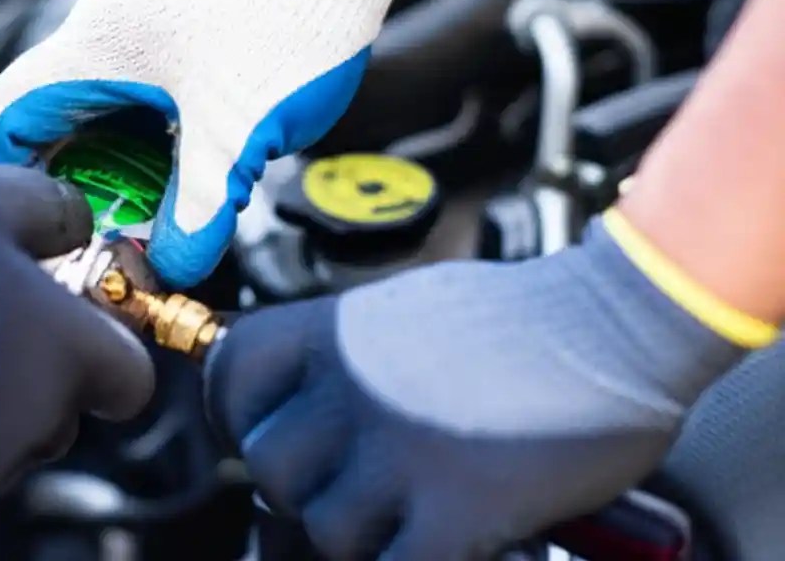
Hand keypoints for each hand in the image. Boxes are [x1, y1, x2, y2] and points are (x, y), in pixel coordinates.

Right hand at [0, 0, 454, 287]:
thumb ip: (198, 217)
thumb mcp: (237, 140)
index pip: (10, 113)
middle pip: (57, 116)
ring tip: (159, 207)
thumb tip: (172, 271)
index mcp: (95, 46)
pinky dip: (158, 136)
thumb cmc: (289, 17)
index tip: (46, 224)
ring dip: (124, 160)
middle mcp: (108, 28)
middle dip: (80, 179)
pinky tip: (197, 165)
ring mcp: (147, 24)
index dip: (15, 176)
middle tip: (111, 229)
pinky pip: (148, 93)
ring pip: (108, 107)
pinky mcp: (186, 27)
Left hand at [205, 213, 762, 559]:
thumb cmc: (521, 317)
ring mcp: (396, 451)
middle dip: (307, 487)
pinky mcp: (452, 509)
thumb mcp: (403, 310)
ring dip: (366, 531)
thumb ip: (339, 355)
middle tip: (359, 483)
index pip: (228, 382)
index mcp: (330, 331)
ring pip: (326, 530)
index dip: (238, 420)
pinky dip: (414, 558)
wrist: (618, 323)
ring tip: (417, 506)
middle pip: (270, 470)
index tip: (265, 435)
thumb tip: (296, 403)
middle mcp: (348, 389)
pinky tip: (451, 535)